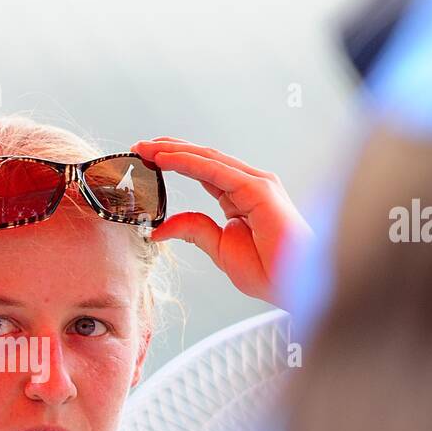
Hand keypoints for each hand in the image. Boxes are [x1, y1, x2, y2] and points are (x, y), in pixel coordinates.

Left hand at [132, 137, 311, 303]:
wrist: (293, 284)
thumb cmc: (268, 269)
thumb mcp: (218, 248)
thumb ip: (193, 230)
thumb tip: (159, 228)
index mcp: (241, 196)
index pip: (202, 170)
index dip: (174, 161)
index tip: (146, 159)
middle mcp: (249, 184)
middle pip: (202, 159)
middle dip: (169, 150)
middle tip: (139, 146)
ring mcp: (255, 183)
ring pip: (207, 159)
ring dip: (173, 151)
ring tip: (145, 148)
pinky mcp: (257, 189)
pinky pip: (215, 171)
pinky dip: (188, 162)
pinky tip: (165, 158)